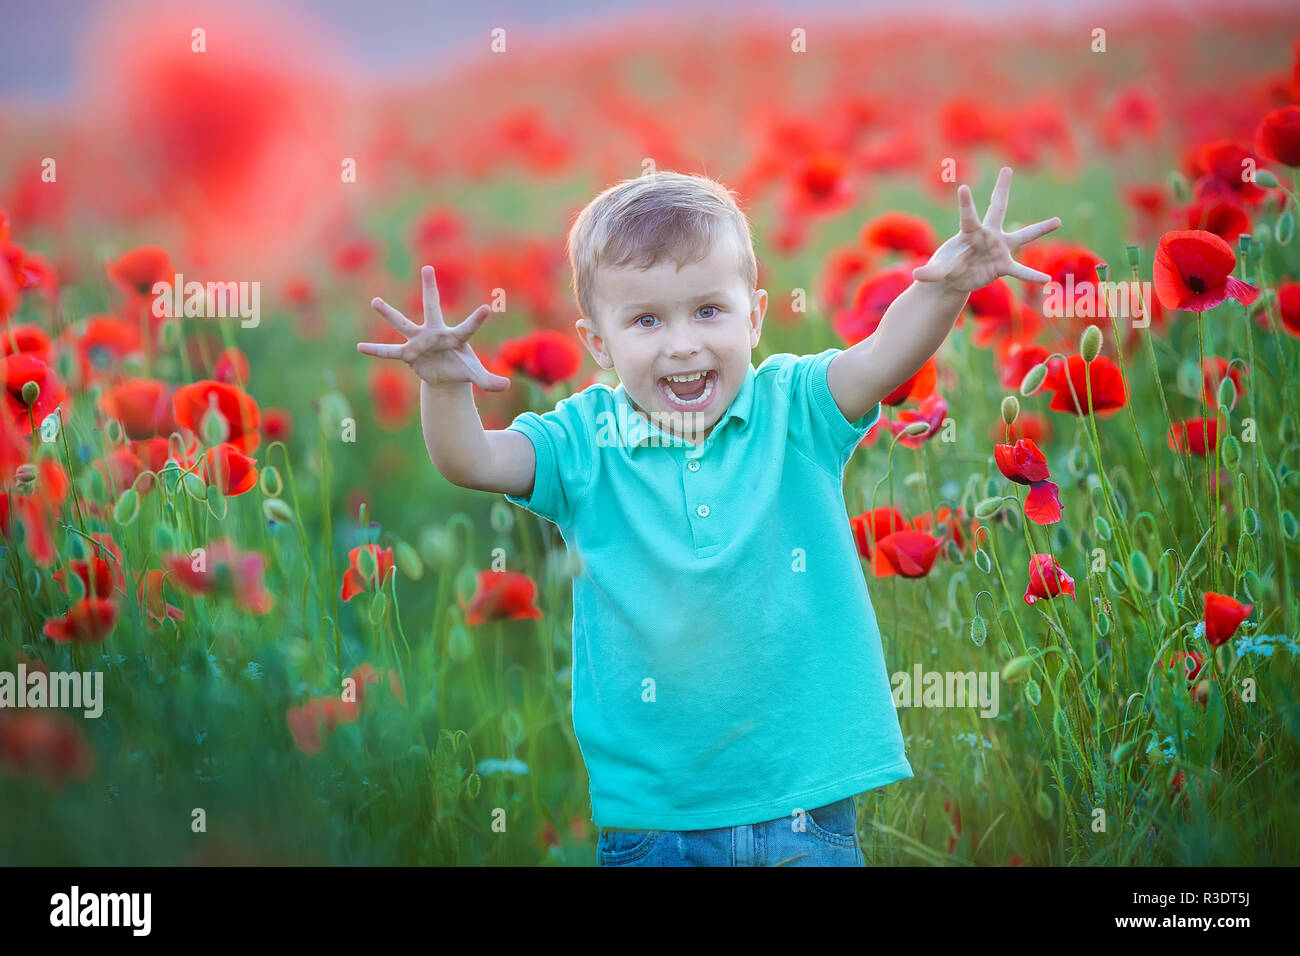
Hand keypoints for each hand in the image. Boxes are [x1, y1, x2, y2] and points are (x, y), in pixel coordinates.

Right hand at [356, 265, 510, 390]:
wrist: (445, 375)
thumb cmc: (462, 368)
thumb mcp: (476, 376)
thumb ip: (490, 380)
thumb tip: (507, 386)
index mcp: (456, 337)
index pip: (469, 327)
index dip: (477, 320)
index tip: (487, 308)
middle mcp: (436, 333)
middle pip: (432, 307)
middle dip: (430, 289)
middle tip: (428, 268)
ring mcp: (420, 341)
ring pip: (403, 324)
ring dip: (389, 314)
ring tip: (375, 301)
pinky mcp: (408, 354)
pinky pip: (390, 352)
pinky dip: (376, 351)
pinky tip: (360, 347)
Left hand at [911, 166, 1060, 292]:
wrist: (954, 278)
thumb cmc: (945, 266)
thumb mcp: (936, 271)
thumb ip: (929, 273)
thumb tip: (917, 276)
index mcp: (968, 233)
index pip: (967, 216)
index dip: (966, 203)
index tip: (963, 187)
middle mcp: (987, 235)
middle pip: (997, 208)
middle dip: (1002, 189)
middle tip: (1006, 169)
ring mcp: (998, 248)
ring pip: (1022, 235)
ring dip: (1040, 229)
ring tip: (1058, 221)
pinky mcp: (1002, 265)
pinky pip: (1020, 271)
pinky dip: (1032, 276)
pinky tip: (1046, 281)